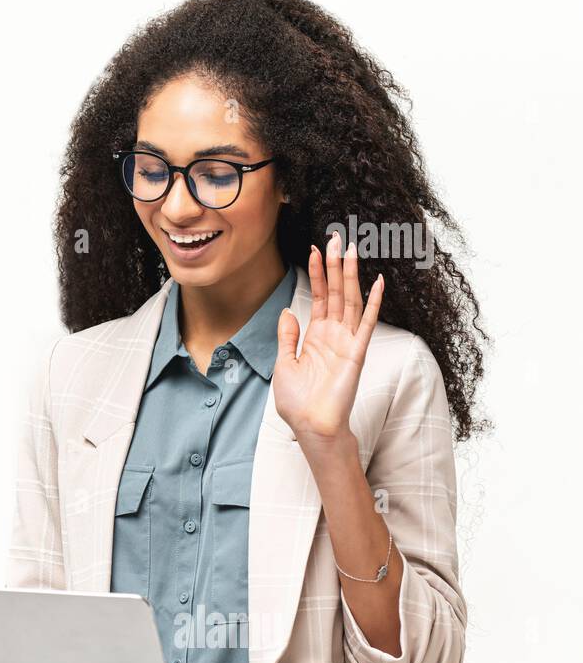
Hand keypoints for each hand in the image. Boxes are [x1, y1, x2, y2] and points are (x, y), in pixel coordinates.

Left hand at [273, 231, 383, 446]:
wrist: (311, 426)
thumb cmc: (298, 402)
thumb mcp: (284, 365)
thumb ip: (288, 337)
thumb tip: (287, 311)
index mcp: (316, 336)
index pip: (319, 297)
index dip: (318, 273)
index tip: (315, 249)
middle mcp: (333, 335)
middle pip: (337, 292)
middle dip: (335, 265)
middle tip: (336, 237)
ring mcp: (347, 342)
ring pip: (351, 300)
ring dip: (351, 275)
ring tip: (351, 249)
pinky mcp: (357, 352)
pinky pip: (367, 323)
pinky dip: (374, 303)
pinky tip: (378, 283)